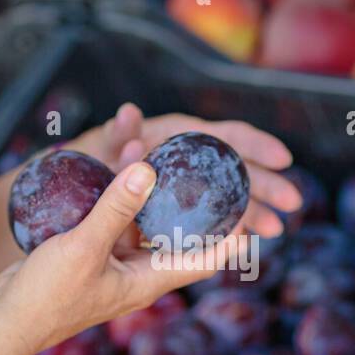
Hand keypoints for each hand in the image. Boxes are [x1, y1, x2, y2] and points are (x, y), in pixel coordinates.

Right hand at [0, 160, 238, 352]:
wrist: (5, 322)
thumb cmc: (48, 295)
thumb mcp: (84, 246)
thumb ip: (116, 208)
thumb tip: (149, 169)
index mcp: (148, 281)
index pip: (206, 260)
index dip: (232, 237)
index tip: (249, 207)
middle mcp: (138, 276)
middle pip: (180, 241)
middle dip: (195, 211)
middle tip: (211, 177)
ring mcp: (114, 268)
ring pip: (144, 229)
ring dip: (153, 200)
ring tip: (163, 165)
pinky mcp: (91, 259)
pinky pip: (116, 228)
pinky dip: (121, 204)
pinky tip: (119, 177)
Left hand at [69, 103, 302, 238]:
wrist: (61, 207)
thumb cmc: (80, 166)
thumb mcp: (98, 149)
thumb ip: (116, 137)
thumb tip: (131, 113)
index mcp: (171, 137)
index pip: (222, 134)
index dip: (254, 144)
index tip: (283, 158)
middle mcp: (180, 161)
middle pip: (230, 167)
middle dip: (264, 183)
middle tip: (293, 203)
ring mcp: (178, 188)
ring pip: (222, 197)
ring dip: (251, 211)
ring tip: (273, 230)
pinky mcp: (169, 215)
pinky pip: (204, 220)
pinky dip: (225, 228)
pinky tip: (244, 240)